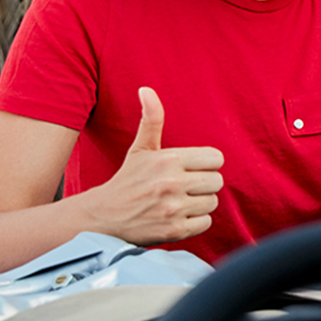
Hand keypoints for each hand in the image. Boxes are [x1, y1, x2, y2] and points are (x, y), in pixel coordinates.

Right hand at [81, 88, 222, 243]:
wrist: (103, 217)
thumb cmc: (127, 181)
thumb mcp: (140, 149)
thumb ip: (151, 120)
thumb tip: (147, 90)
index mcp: (167, 159)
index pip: (215, 158)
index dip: (206, 164)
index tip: (192, 168)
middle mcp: (171, 183)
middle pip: (217, 181)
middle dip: (204, 183)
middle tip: (185, 186)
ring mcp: (173, 208)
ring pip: (213, 202)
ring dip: (200, 203)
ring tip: (180, 201)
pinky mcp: (174, 230)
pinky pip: (206, 222)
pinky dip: (196, 221)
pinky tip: (178, 216)